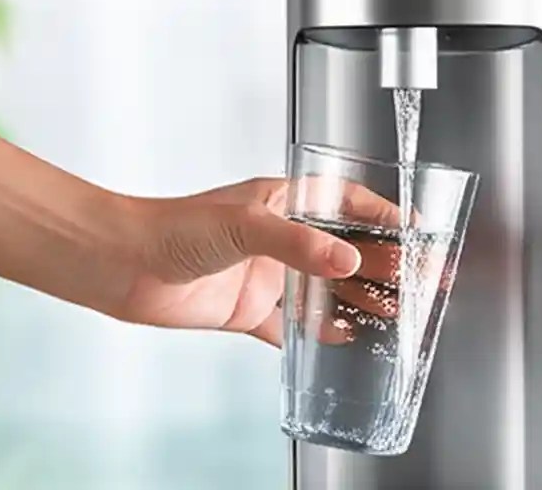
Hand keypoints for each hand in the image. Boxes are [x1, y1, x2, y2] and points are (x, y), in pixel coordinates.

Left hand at [115, 177, 405, 346]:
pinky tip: (343, 337)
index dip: (383, 214)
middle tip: (419, 276)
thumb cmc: (172, 227)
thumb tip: (347, 259)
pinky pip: (292, 324)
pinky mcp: (248, 309)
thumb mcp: (245, 225)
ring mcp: (266, 274)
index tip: (416, 227)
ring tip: (396, 310)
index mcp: (282, 203)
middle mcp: (279, 237)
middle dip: (382, 262)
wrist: (122, 266)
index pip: (346, 203)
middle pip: (344, 249)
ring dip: (359, 298)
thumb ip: (299, 245)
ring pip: (325, 288)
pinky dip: (318, 331)